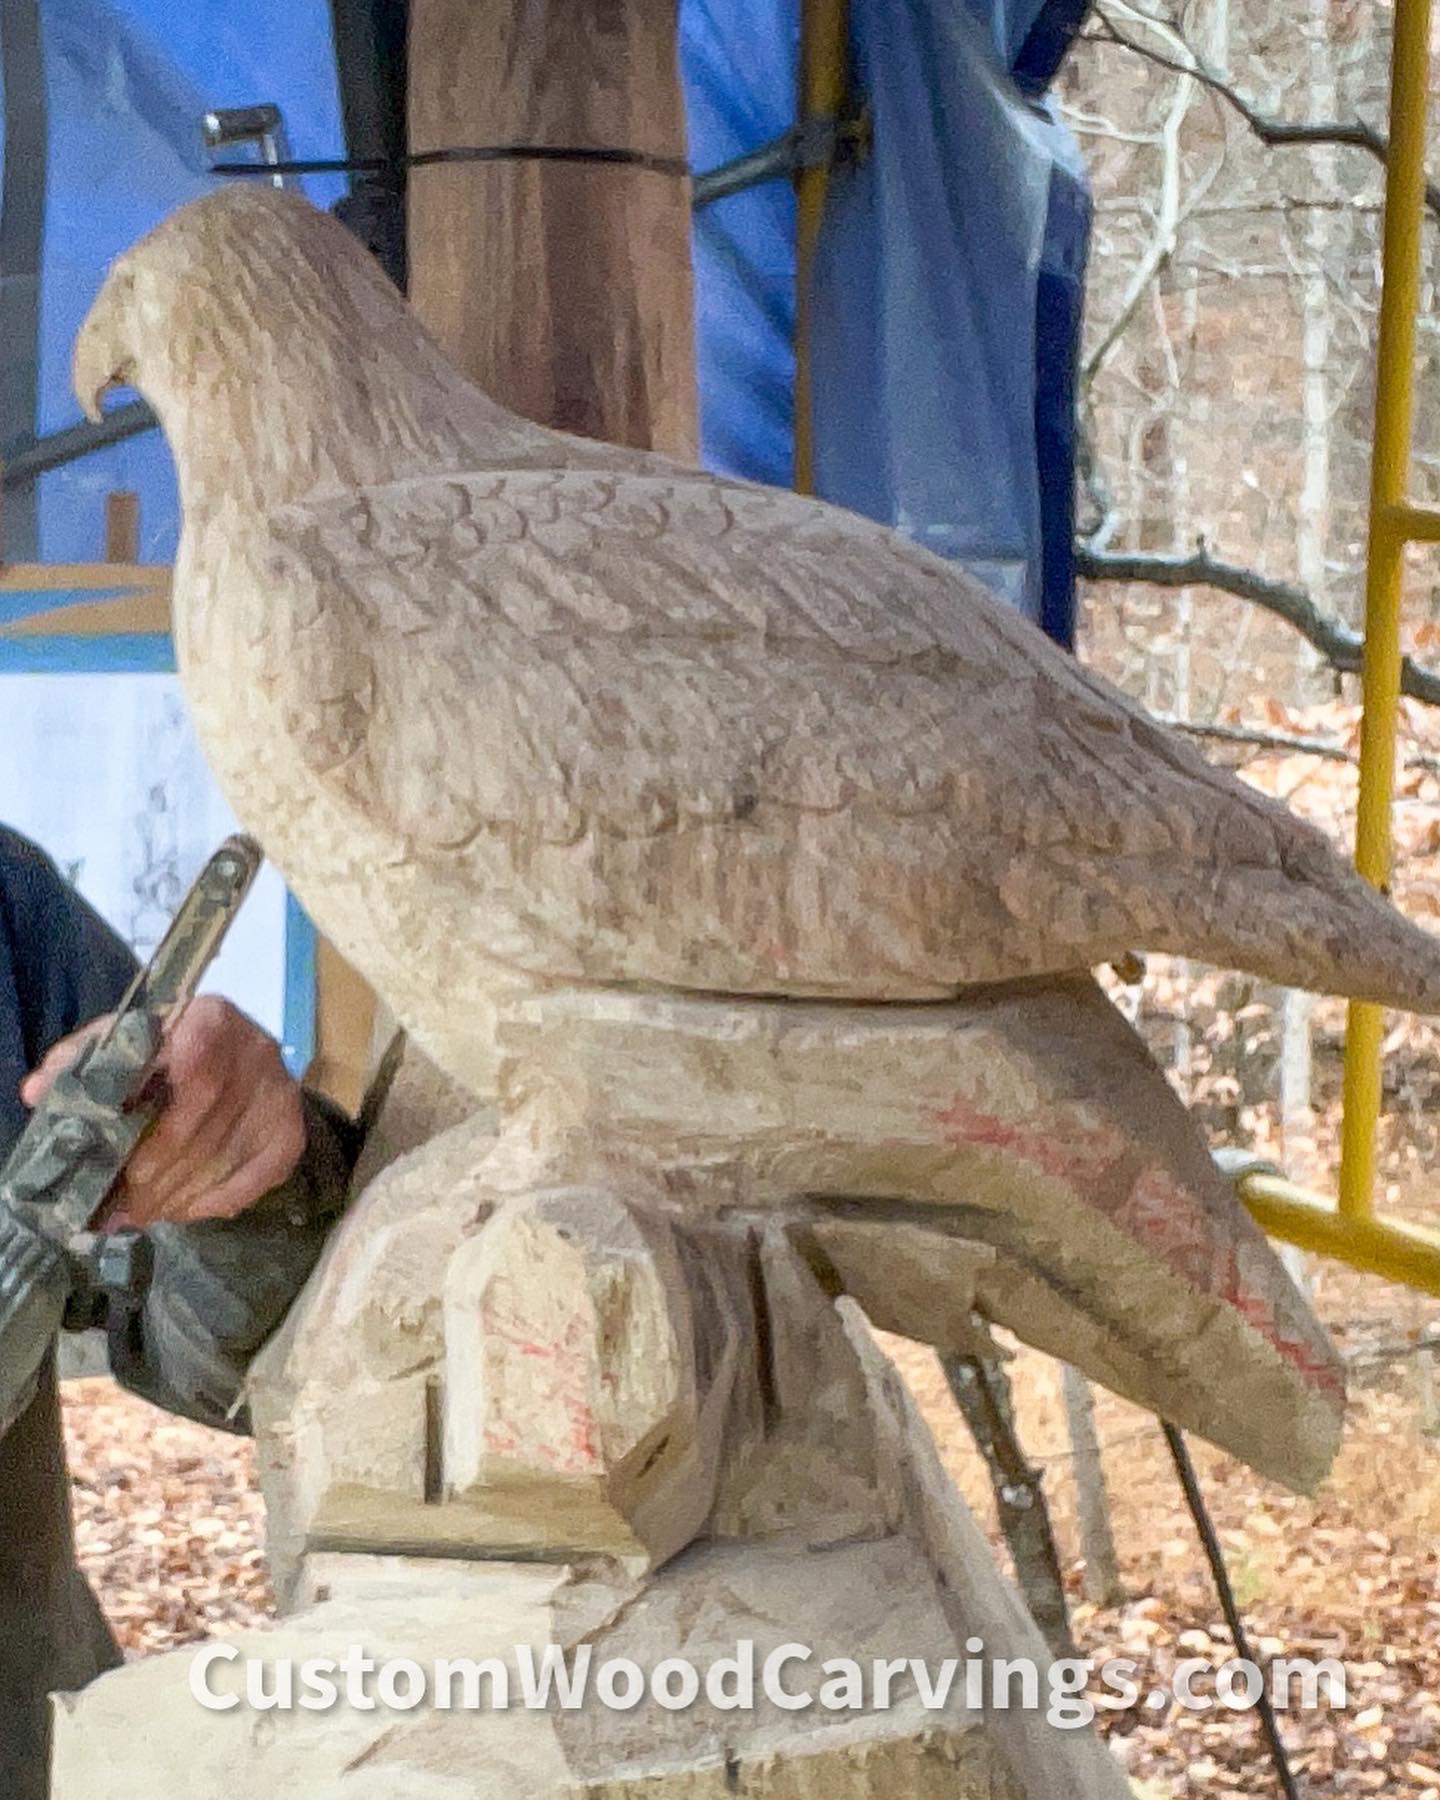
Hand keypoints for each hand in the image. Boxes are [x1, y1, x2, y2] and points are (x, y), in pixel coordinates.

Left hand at [21, 995, 306, 1225]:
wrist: (236, 1058)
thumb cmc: (167, 1051)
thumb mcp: (126, 1043)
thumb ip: (82, 1062)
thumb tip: (38, 1093)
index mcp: (210, 1017)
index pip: (195, 1067)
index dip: (162, 1128)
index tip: (127, 1168)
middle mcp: (255, 1050)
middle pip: (207, 1125)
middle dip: (158, 1175)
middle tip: (120, 1210)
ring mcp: (278, 1093)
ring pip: (225, 1158)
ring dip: (178, 1196)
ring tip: (138, 1216)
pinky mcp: (290, 1131)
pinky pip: (254, 1180)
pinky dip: (214, 1202)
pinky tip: (181, 1210)